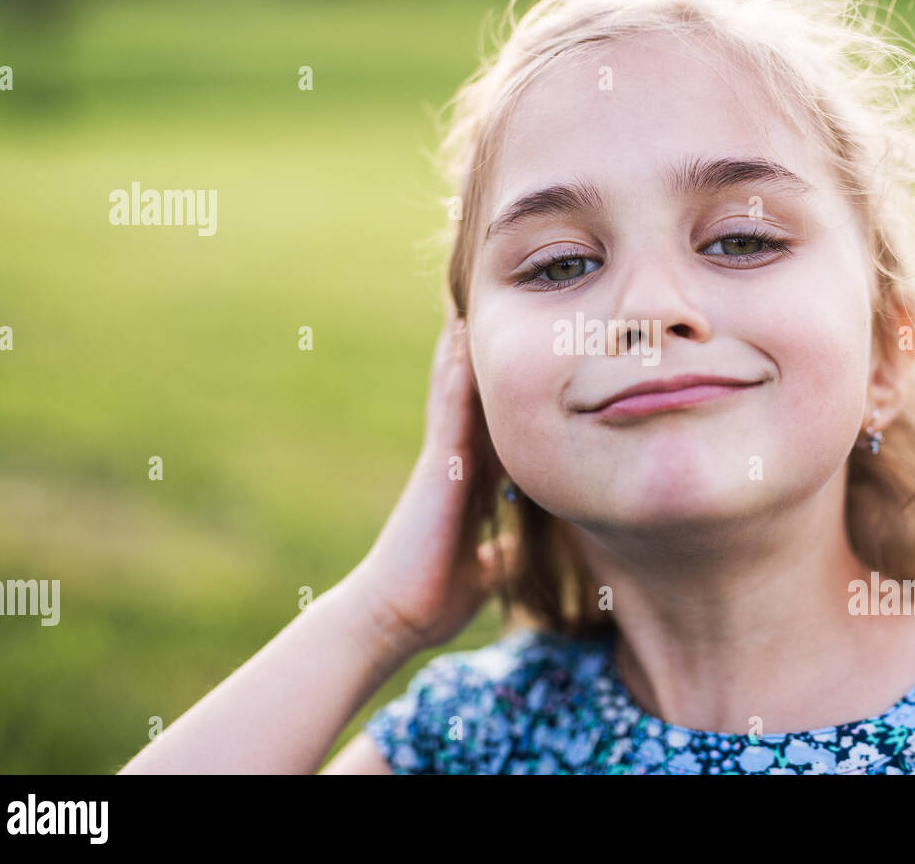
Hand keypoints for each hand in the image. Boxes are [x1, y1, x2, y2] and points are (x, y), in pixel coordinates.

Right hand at [346, 308, 511, 657]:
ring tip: (470, 298)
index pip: (488, 423)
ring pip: (453, 389)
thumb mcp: (482, 571)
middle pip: (470, 394)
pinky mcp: (437, 465)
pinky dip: (457, 374)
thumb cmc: (434, 597)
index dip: (500, 387)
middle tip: (487, 299)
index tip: (517, 349)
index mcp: (466, 481)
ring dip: (462, 346)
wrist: (397, 616)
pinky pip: (450, 409)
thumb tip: (509, 556)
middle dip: (477, 352)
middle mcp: (452, 460)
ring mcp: (442, 458)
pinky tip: (464, 339)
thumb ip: (495, 555)